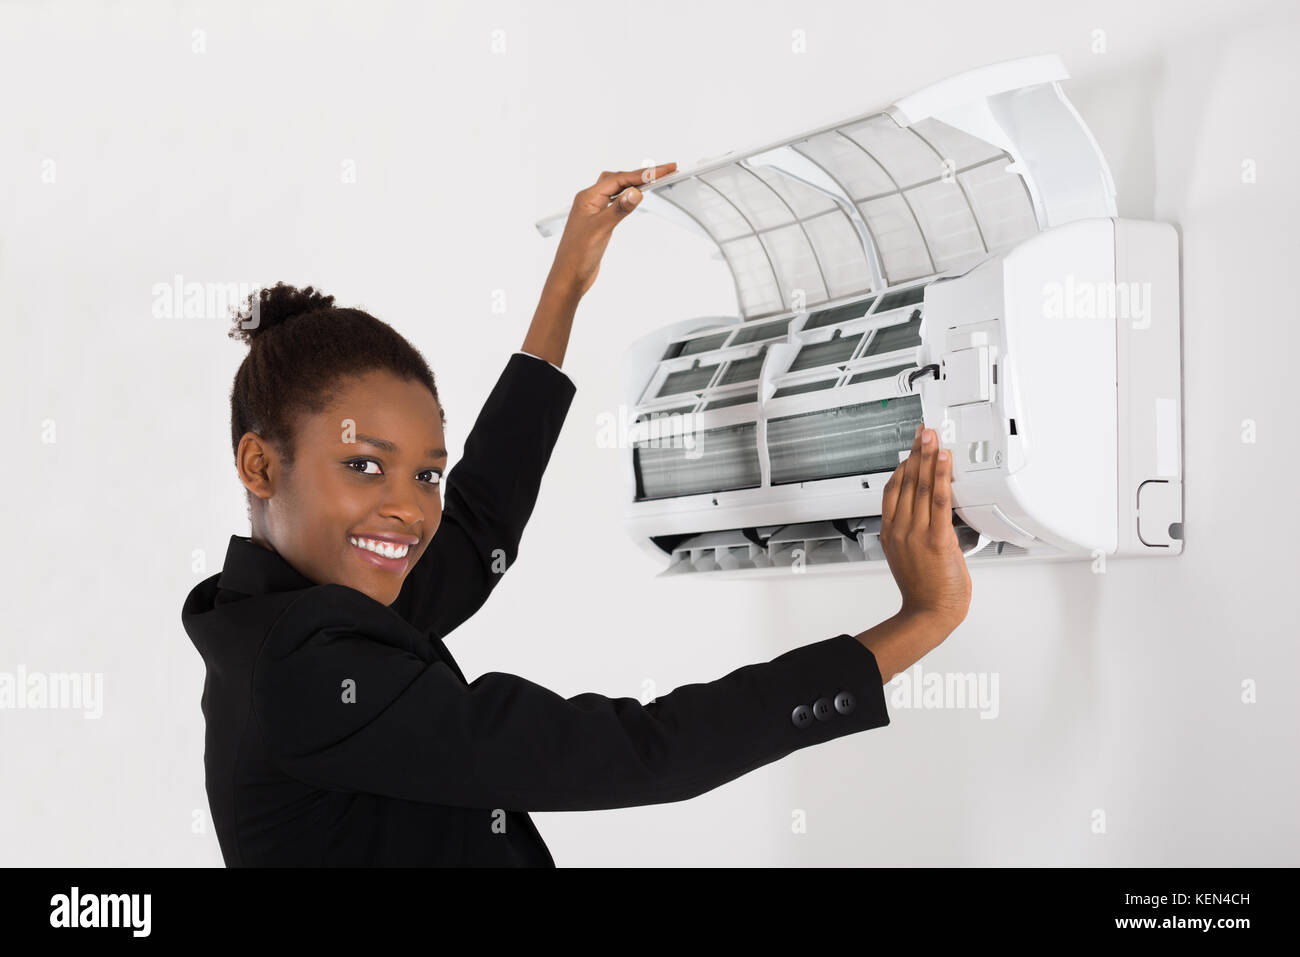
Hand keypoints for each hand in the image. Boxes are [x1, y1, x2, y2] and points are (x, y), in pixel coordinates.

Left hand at [546, 162, 676, 299]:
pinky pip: (616, 201)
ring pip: (617, 189)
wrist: (569, 277)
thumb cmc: (577, 256)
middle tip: (665, 171)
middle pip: (619, 179)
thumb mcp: (601, 230)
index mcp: (587, 198)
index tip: (663, 170)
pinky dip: (629, 196)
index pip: (619, 179)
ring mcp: (594, 210)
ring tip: (654, 179)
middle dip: (642, 174)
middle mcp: (590, 200)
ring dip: (635, 182)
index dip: (643, 174)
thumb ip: (618, 210)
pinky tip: (636, 197)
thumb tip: (635, 192)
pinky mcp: (599, 221)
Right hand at [880, 425, 971, 632]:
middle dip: (916, 453)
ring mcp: (917, 533)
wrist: (928, 614)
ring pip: (922, 487)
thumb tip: (931, 515)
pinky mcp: (937, 539)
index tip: (912, 449)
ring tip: (932, 438)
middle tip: (923, 432)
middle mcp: (902, 529)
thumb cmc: (923, 592)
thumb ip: (915, 532)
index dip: (903, 464)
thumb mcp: (909, 556)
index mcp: (892, 532)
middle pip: (907, 481)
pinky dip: (942, 477)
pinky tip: (945, 461)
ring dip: (928, 458)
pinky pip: (939, 501)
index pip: (893, 489)